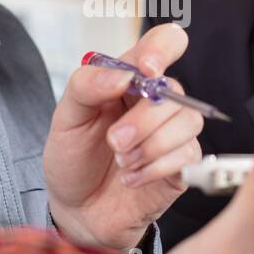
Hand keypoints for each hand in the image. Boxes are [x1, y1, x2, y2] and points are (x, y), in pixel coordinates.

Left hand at [43, 23, 203, 251]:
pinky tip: (132, 178)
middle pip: (175, 90)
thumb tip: (122, 76)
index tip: (147, 69)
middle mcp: (156, 101)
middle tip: (114, 142)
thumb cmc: (74, 158)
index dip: (162, 48)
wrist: (77, 210)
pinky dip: (155, 168)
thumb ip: (86, 86)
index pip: (165, 43)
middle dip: (143, 120)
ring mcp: (172, 133)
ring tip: (122, 162)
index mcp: (131, 79)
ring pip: (187, 122)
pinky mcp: (181, 164)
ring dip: (150, 145)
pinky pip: (187, 155)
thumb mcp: (66, 118)